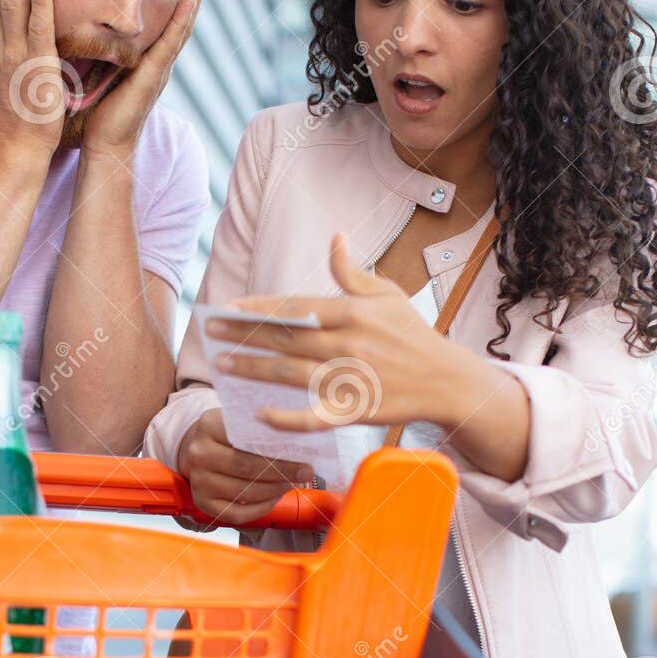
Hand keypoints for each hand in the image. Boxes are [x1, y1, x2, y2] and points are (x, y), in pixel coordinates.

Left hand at [80, 0, 206, 161]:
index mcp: (148, 61)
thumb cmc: (100, 115)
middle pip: (180, 20)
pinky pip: (171, 42)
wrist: (105, 145)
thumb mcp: (104, 75)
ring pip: (181, 26)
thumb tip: (97, 35)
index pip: (166, 23)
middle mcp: (159, 63)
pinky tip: (188, 0)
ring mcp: (160, 69)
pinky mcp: (154, 76)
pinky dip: (182, 20)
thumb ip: (107, 56)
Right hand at [177, 407, 314, 524]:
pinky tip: (273, 499)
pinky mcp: (201, 502)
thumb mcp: (240, 420)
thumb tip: (299, 440)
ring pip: (244, 492)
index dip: (279, 454)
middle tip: (304, 474)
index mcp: (209, 425)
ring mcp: (199, 480)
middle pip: (247, 468)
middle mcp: (199, 453)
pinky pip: (236, 513)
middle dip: (281, 473)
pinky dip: (259, 509)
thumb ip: (262, 426)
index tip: (303, 460)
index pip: (247, 442)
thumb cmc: (228, 435)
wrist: (201, 448)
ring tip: (289, 484)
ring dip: (273, 491)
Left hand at [203, 233, 459, 432]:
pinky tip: (260, 414)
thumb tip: (335, 238)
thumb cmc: (413, 334)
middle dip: (243, 334)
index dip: (258, 308)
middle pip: (284, 339)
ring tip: (222, 364)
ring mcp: (349, 379)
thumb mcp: (387, 295)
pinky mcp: (354, 411)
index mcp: (353, 313)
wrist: (445, 381)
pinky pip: (313, 417)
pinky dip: (286, 418)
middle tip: (211, 332)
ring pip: (289, 373)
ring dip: (252, 368)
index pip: (294, 308)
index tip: (228, 307)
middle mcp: (347, 344)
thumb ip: (353, 273)